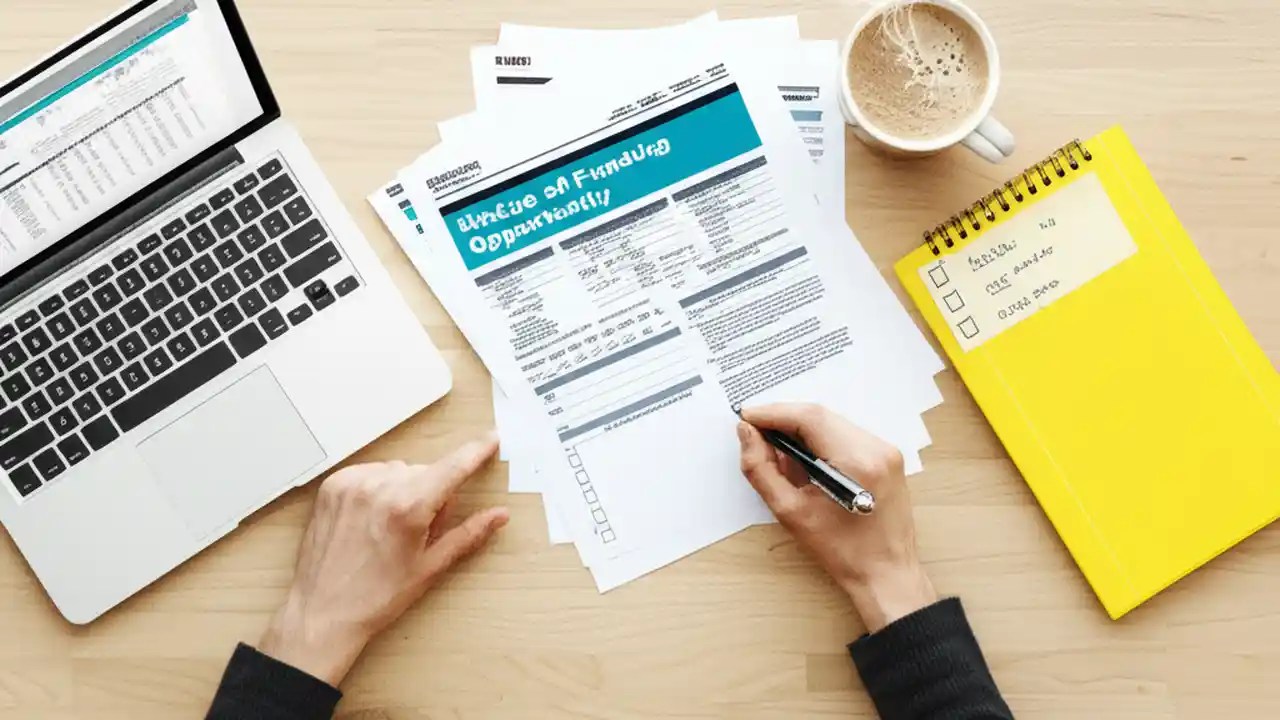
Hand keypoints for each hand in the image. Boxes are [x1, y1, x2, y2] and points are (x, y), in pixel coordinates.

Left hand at [258, 434, 508, 685]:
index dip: (475, 451)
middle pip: (425, 472)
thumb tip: (499, 515)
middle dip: (432, 493)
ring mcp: (352, 484)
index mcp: (408, 508)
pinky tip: (372, 519)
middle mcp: (378, 488)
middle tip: (421, 529)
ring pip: (398, 471)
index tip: (491, 438)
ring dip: (404, 489)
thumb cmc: (376, 597)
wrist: (322, 613)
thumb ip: (468, 534)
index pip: (452, 468)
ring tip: (390, 527)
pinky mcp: (332, 486)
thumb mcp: (430, 567)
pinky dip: (378, 488)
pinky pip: (370, 473)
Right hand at [737, 405, 935, 632]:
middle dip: (784, 420)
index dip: (773, 413)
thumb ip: (761, 469)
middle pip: (820, 416)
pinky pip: (846, 435)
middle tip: (756, 435)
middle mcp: (876, 448)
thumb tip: (747, 435)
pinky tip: (805, 460)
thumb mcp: (790, 512)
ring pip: (832, 423)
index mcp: (857, 461)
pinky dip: (820, 440)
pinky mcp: (887, 457)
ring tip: (778, 452)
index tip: (747, 418)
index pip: (808, 417)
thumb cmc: (843, 552)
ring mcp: (886, 450)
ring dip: (801, 430)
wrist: (886, 574)